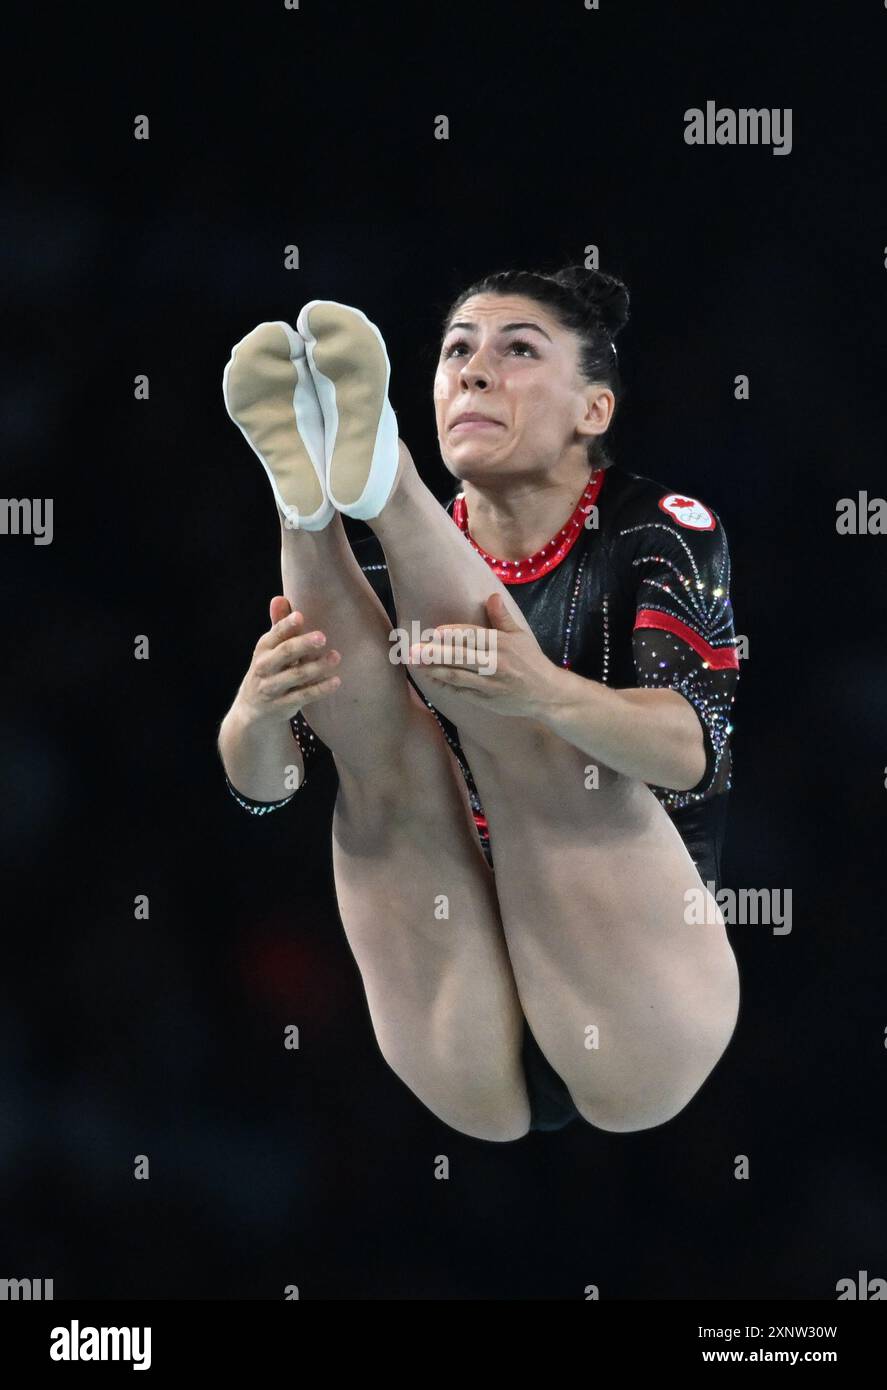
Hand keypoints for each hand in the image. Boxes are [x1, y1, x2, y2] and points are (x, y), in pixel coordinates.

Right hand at [235, 596, 341, 726]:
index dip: (286, 625)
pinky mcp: (283, 705)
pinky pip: (303, 696)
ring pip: (295, 676)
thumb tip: (280, 598)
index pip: (275, 634)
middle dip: (303, 644)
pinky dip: (320, 689)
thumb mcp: (270, 648)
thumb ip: (279, 625)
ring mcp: (272, 687)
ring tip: (336, 657)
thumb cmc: (268, 669)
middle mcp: (265, 667)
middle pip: (284, 653)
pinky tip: (336, 681)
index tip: (300, 616)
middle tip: (322, 637)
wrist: (252, 709)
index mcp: (263, 648)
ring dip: (317, 666)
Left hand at [407, 592, 560, 717]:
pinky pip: (462, 692)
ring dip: (434, 670)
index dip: (453, 635)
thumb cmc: (531, 661)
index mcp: (502, 644)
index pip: (473, 637)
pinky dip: (446, 685)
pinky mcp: (487, 700)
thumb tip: (492, 596)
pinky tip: (432, 679)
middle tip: (412, 651)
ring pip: (457, 676)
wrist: (547, 694)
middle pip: (460, 657)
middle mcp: (495, 664)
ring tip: (416, 664)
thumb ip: (502, 617)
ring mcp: (490, 684)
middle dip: (434, 654)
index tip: (434, 633)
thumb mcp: (520, 636)